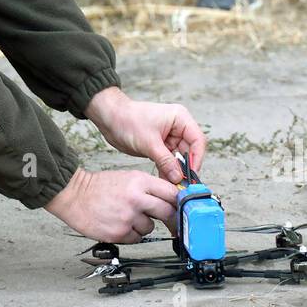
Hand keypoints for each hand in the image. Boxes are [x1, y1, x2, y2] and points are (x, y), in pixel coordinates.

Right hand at [44, 167, 177, 242]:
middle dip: (170, 218)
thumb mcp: (127, 177)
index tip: (182, 207)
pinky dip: (131, 234)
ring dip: (143, 225)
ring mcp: (128, 217)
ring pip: (150, 228)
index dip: (179, 201)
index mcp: (139, 181)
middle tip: (169, 221)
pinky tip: (119, 224)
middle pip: (167, 212)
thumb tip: (171, 199)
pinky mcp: (120, 233)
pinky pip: (137, 238)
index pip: (171, 192)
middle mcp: (136, 199)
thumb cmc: (99, 186)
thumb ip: (149, 187)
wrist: (74, 196)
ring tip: (127, 216)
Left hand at [84, 86, 205, 182]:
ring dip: (176, 172)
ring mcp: (169, 137)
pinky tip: (165, 183)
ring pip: (179, 159)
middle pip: (190, 151)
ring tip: (173, 187)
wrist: (109, 119)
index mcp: (180, 119)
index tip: (191, 175)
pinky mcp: (160, 146)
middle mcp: (178, 127)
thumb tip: (178, 177)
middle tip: (183, 186)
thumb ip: (166, 161)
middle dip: (186, 169)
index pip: (197, 140)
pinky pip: (169, 161)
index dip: (196, 158)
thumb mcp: (149, 142)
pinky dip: (167, 171)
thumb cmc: (128, 120)